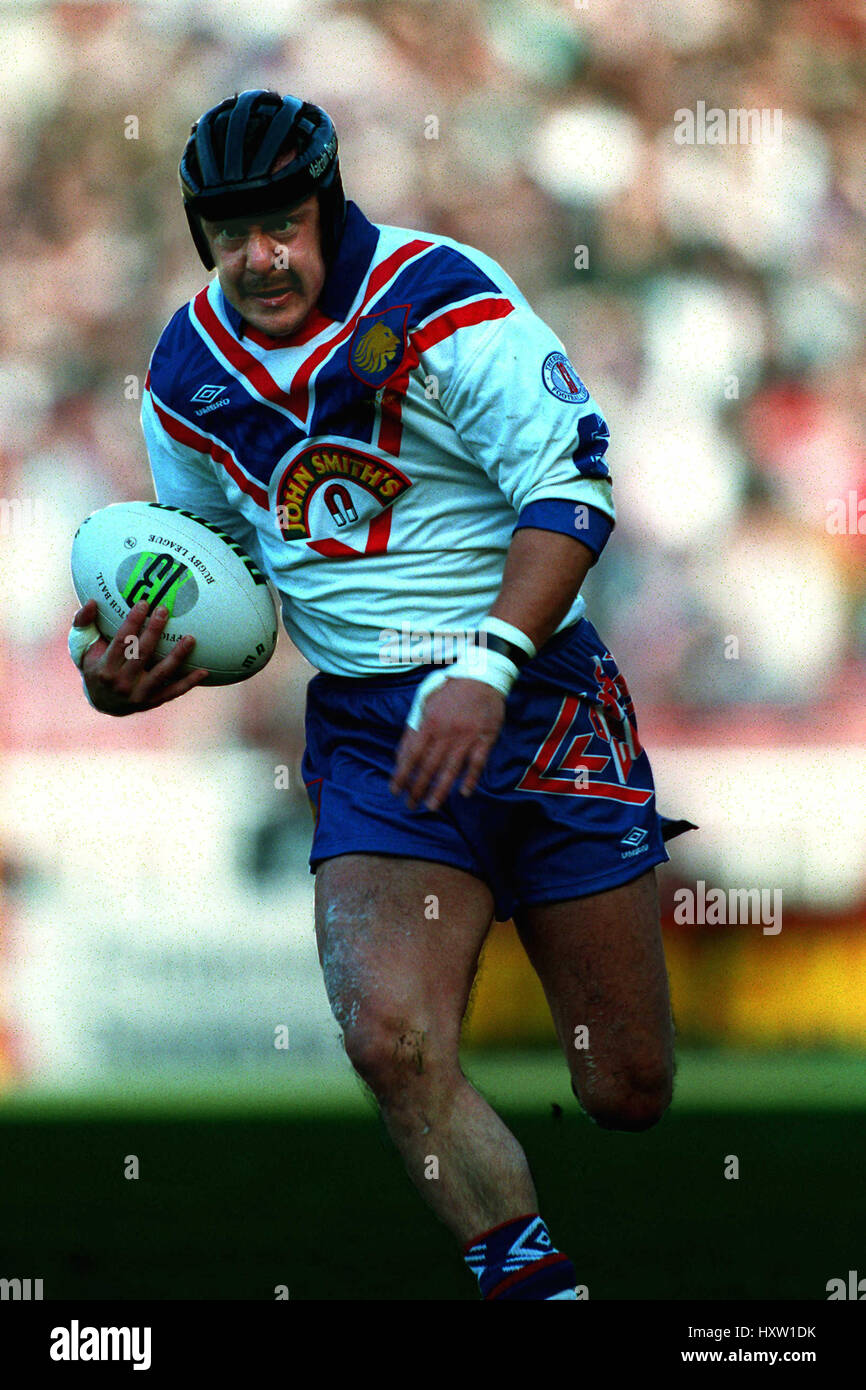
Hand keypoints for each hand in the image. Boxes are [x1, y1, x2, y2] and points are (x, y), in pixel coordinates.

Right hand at [72, 599, 208, 715]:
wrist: (102, 703)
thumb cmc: (93, 666)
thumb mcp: (81, 647)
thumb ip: (82, 623)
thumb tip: (92, 601)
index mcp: (104, 668)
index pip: (121, 641)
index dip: (133, 622)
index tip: (144, 602)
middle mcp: (121, 683)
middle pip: (142, 654)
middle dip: (154, 631)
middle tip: (165, 609)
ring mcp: (139, 695)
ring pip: (162, 673)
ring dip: (177, 656)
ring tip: (191, 638)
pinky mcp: (153, 702)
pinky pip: (173, 691)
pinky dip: (189, 683)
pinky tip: (204, 671)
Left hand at [390, 678, 504, 809]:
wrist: (481, 676)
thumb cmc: (449, 691)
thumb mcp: (424, 703)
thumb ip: (412, 729)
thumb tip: (400, 755)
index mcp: (428, 723)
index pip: (410, 755)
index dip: (401, 775)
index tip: (395, 790)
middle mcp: (446, 733)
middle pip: (428, 766)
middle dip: (417, 788)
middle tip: (410, 805)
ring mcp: (467, 737)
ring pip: (451, 769)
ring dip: (440, 790)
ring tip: (431, 806)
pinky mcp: (485, 738)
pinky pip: (477, 763)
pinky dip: (471, 778)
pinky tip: (465, 793)